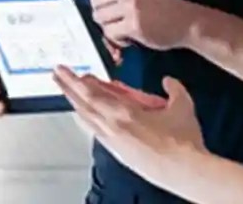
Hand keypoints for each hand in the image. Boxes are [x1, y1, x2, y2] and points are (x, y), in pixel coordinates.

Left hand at [54, 67, 206, 188]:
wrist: (184, 171)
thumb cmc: (182, 142)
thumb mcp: (182, 105)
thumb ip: (173, 88)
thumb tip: (168, 81)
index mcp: (124, 113)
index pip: (93, 93)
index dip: (77, 81)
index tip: (65, 71)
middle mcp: (113, 128)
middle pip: (83, 105)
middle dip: (69, 89)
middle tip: (58, 76)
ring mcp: (114, 142)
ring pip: (87, 120)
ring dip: (76, 104)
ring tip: (69, 93)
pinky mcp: (119, 153)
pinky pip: (96, 132)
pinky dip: (87, 120)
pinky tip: (86, 118)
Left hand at [58, 0, 198, 50]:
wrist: (186, 21)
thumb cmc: (160, 6)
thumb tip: (90, 2)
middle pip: (93, 3)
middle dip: (101, 15)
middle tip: (118, 20)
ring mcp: (131, 4)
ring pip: (100, 20)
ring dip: (110, 29)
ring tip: (128, 28)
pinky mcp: (134, 23)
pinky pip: (111, 34)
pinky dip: (119, 40)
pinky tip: (133, 36)